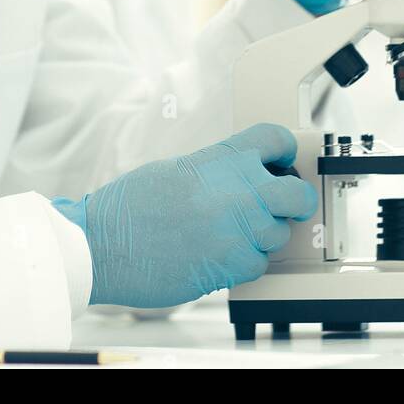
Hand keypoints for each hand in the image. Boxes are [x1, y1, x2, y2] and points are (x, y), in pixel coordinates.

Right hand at [52, 124, 317, 308]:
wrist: (104, 243)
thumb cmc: (131, 207)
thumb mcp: (179, 170)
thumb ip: (218, 172)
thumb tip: (243, 181)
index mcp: (223, 158)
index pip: (277, 139)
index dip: (285, 153)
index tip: (283, 163)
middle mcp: (239, 189)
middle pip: (299, 195)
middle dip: (296, 203)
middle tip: (286, 208)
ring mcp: (240, 228)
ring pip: (278, 235)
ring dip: (262, 238)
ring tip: (229, 236)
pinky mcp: (234, 264)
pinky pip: (259, 264)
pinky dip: (244, 264)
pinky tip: (218, 256)